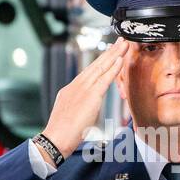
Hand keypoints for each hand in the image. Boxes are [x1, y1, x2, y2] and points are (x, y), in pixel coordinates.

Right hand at [41, 38, 132, 158]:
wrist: (55, 139)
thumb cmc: (63, 133)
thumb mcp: (71, 114)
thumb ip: (81, 107)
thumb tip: (89, 106)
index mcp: (71, 89)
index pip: (89, 72)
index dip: (101, 61)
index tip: (109, 52)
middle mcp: (76, 85)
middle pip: (96, 65)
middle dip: (109, 52)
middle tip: (120, 41)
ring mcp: (82, 89)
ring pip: (101, 68)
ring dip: (114, 55)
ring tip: (123, 45)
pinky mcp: (90, 96)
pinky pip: (104, 79)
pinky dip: (113, 68)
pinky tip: (120, 60)